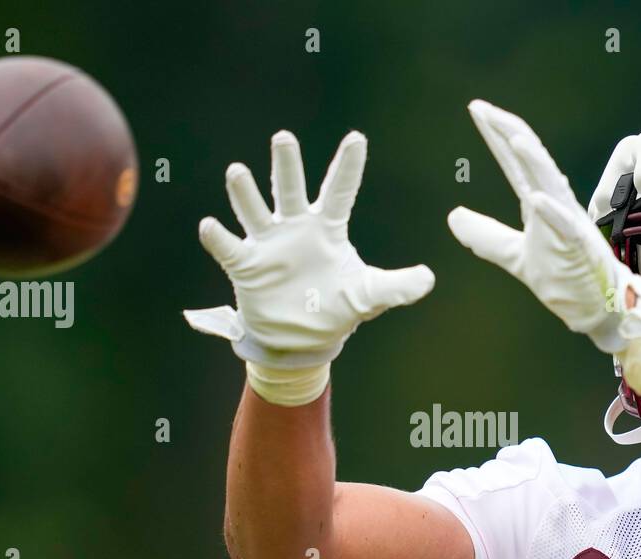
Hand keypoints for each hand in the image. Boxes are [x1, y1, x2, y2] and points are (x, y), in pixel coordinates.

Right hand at [184, 130, 434, 404]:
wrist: (301, 339)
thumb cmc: (335, 307)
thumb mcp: (368, 297)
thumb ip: (397, 287)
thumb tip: (429, 279)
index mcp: (327, 229)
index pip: (339, 191)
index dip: (348, 166)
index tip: (357, 138)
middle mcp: (295, 227)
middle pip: (290, 189)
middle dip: (286, 165)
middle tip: (284, 138)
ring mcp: (267, 244)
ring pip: (255, 210)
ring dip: (245, 192)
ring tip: (237, 172)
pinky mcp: (245, 265)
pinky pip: (229, 247)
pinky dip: (219, 238)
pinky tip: (210, 226)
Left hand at [447, 101, 640, 393]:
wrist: (597, 308)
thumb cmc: (564, 277)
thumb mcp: (513, 256)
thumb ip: (486, 236)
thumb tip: (453, 217)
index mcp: (540, 204)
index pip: (515, 163)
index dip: (496, 136)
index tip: (477, 109)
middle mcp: (556, 205)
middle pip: (532, 161)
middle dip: (510, 133)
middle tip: (485, 109)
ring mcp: (569, 224)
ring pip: (552, 185)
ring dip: (534, 161)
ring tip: (514, 138)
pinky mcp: (579, 248)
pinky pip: (566, 227)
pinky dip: (552, 212)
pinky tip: (536, 198)